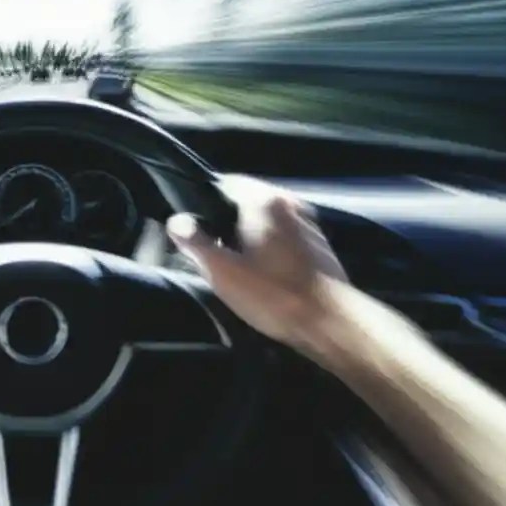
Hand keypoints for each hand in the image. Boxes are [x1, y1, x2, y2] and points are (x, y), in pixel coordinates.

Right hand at [166, 175, 346, 350]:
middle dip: (227, 223)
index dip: (205, 204)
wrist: (329, 322)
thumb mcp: (223, 272)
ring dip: (250, 235)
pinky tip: (265, 274)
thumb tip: (176, 222)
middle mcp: (289, 202)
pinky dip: (270, 247)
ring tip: (238, 266)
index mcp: (264, 201)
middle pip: (246, 202)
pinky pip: (284, 235)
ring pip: (266, 219)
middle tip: (214, 253)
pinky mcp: (318, 244)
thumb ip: (195, 243)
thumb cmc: (273, 295)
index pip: (225, 183)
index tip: (195, 230)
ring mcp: (308, 222)